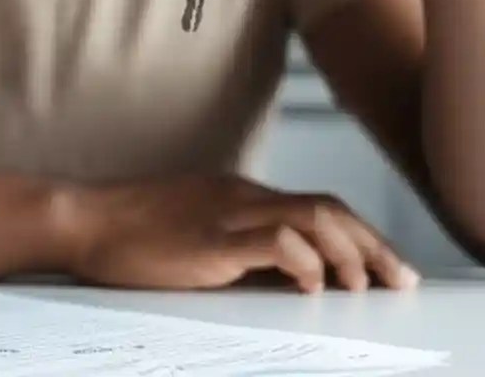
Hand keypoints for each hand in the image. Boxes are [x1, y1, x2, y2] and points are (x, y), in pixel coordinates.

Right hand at [56, 175, 419, 291]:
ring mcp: (227, 214)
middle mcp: (243, 197)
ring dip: (348, 253)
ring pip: (312, 219)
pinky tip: (313, 284)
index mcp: (241, 196)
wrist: (84, 220)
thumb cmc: (130, 234)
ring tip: (364, 287)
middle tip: (400, 280)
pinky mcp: (211, 239)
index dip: (361, 235)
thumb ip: (240, 248)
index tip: (387, 266)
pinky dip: (304, 261)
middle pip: (328, 210)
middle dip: (372, 246)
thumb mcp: (195, 235)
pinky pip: (274, 240)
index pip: (319, 207)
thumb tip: (291, 280)